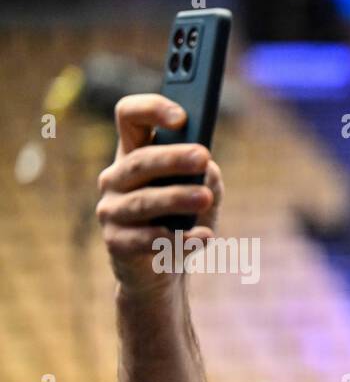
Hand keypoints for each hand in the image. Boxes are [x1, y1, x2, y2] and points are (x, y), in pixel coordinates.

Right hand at [96, 93, 223, 299]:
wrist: (162, 272)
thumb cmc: (182, 223)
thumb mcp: (201, 192)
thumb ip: (205, 174)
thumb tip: (207, 170)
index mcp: (134, 154)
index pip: (129, 117)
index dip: (150, 109)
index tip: (181, 116)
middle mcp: (115, 178)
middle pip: (139, 160)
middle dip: (172, 158)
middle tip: (204, 157)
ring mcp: (111, 210)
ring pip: (143, 200)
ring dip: (177, 198)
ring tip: (206, 198)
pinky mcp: (117, 243)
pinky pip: (148, 239)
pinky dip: (180, 239)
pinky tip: (203, 237)